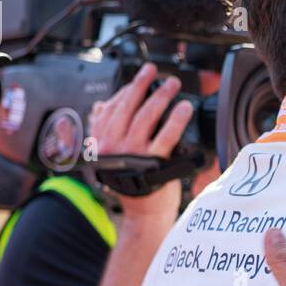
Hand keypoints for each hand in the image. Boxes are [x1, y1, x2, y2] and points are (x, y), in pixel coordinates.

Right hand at [89, 62, 193, 223]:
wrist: (144, 214)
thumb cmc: (132, 184)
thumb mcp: (112, 155)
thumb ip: (107, 131)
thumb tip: (101, 105)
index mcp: (102, 142)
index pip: (111, 107)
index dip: (127, 89)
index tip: (141, 77)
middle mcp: (114, 146)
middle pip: (127, 107)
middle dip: (142, 84)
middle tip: (155, 71)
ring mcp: (132, 154)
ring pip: (146, 117)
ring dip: (161, 96)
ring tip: (173, 85)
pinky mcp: (152, 163)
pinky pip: (165, 136)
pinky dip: (175, 119)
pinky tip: (184, 108)